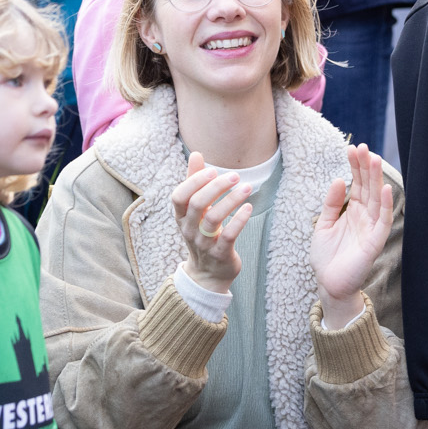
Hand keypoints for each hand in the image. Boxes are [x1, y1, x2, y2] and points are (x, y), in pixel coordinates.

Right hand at [171, 151, 252, 293]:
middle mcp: (189, 229)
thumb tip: (196, 154)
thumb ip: (194, 182)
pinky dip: (239, 220)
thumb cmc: (202, 234)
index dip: (194, 182)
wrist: (207, 274)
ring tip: (247, 187)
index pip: (179, 196)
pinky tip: (248, 207)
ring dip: (232, 200)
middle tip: (235, 176)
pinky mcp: (220, 254)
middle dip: (216, 187)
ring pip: (214, 219)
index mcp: (181, 217)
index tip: (213, 170)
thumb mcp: (195, 210)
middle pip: (197, 204)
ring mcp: (204, 243)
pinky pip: (229, 235)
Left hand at [310, 143, 393, 327]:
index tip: (352, 148)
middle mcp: (365, 217)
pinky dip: (386, 205)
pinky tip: (385, 189)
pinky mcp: (374, 242)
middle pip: (368, 187)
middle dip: (366, 167)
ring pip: (377, 199)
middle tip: (363, 147)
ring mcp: (371, 228)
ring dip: (376, 179)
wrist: (328, 284)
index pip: (357, 184)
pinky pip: (383, 221)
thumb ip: (332, 204)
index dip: (355, 167)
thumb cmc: (327, 257)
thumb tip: (339, 180)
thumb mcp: (323, 224)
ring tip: (373, 159)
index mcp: (353, 212)